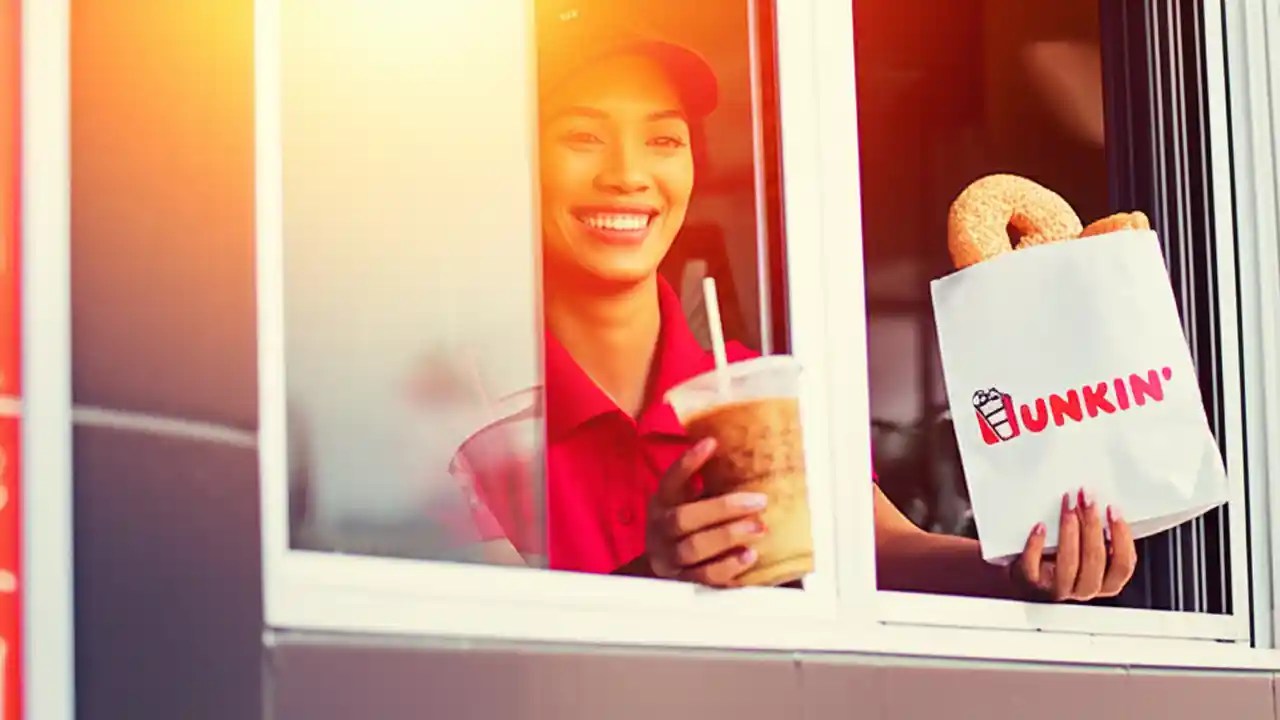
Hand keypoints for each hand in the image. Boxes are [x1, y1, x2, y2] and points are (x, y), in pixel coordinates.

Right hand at [645, 438, 768, 586]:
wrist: (662, 567)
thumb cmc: (684, 527)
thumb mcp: (686, 501)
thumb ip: (705, 483)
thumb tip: (742, 451)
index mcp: (661, 503)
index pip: (670, 480)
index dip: (687, 462)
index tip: (711, 443)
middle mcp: (660, 530)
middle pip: (684, 519)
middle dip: (723, 509)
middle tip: (759, 501)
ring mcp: (669, 558)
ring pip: (694, 549)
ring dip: (728, 537)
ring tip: (759, 528)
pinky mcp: (683, 582)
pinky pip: (704, 577)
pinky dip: (728, 567)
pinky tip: (749, 556)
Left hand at [1010, 489, 1136, 601]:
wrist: (1030, 578)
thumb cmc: (1064, 559)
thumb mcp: (1089, 551)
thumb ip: (1101, 538)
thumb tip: (1102, 508)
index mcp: (1105, 583)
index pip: (1122, 566)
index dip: (1121, 538)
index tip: (1112, 510)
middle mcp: (1084, 589)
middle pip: (1095, 560)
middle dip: (1092, 525)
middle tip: (1086, 500)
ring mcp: (1058, 588)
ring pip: (1068, 564)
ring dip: (1069, 532)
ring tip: (1068, 508)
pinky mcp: (1033, 584)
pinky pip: (1034, 566)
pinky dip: (1036, 545)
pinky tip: (1040, 526)